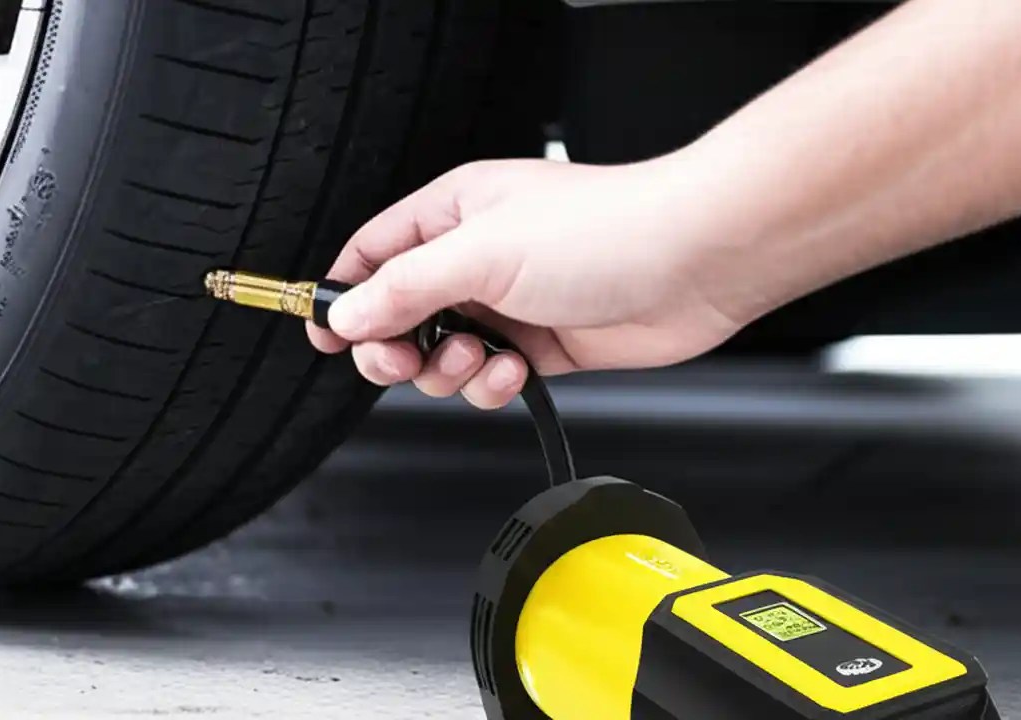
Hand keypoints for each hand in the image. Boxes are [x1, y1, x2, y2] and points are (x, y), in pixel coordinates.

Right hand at [306, 155, 757, 408]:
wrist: (695, 261)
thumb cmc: (605, 229)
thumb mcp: (482, 252)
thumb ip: (406, 287)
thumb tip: (347, 313)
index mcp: (454, 214)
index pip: (373, 255)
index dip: (343, 296)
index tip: (325, 336)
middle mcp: (478, 257)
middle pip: (401, 316)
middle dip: (395, 348)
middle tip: (403, 361)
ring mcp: (512, 304)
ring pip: (445, 356)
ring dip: (451, 370)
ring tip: (480, 357)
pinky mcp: (544, 345)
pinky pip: (491, 378)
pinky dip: (493, 385)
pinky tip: (514, 373)